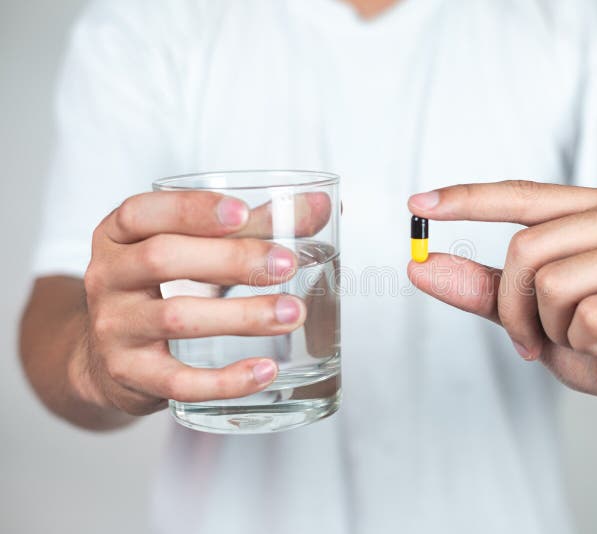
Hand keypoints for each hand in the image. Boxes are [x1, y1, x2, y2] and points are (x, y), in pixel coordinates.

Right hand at [77, 191, 328, 415]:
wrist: (109, 357)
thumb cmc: (165, 287)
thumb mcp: (194, 249)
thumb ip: (255, 225)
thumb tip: (323, 207)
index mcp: (119, 236)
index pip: (141, 213)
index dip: (190, 209)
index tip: (242, 212)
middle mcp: (107, 277)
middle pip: (163, 259)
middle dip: (231, 259)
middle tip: (287, 265)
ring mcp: (116, 328)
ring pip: (176, 318)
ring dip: (241, 316)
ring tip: (293, 314)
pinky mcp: (130, 374)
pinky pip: (178, 381)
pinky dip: (226, 380)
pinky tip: (266, 371)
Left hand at [407, 180, 596, 424]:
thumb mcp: (531, 313)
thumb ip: (482, 287)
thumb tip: (419, 265)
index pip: (523, 195)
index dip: (467, 199)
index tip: (416, 203)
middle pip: (527, 248)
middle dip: (517, 308)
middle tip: (540, 336)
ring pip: (553, 283)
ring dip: (554, 328)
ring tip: (588, 336)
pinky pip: (588, 317)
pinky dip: (585, 344)